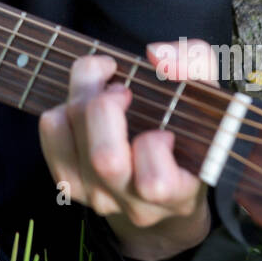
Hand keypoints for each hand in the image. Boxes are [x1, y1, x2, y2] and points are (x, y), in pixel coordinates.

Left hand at [38, 39, 216, 260]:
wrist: (165, 182)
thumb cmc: (189, 130)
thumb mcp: (209, 94)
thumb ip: (196, 63)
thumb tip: (157, 56)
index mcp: (176, 194)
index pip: (154, 183)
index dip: (154, 146)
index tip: (165, 130)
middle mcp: (134, 204)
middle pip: (104, 158)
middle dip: (108, 107)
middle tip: (123, 91)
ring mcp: (98, 196)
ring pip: (72, 139)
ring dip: (82, 97)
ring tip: (104, 89)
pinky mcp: (70, 182)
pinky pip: (52, 133)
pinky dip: (63, 107)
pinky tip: (83, 105)